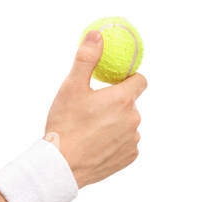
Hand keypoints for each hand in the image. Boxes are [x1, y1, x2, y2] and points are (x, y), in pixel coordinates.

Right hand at [44, 31, 147, 188]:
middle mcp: (134, 119)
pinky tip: (95, 144)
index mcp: (122, 99)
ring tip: (89, 130)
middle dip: (115, 103)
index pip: (140, 80)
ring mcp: (133, 140)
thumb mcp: (71, 87)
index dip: (127, 79)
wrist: (61, 166)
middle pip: (130, 103)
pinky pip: (126, 143)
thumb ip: (86, 58)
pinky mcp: (130, 157)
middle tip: (90, 109)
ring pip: (127, 123)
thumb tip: (97, 34)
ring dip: (115, 123)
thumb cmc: (65, 125)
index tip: (112, 83)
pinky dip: (114, 141)